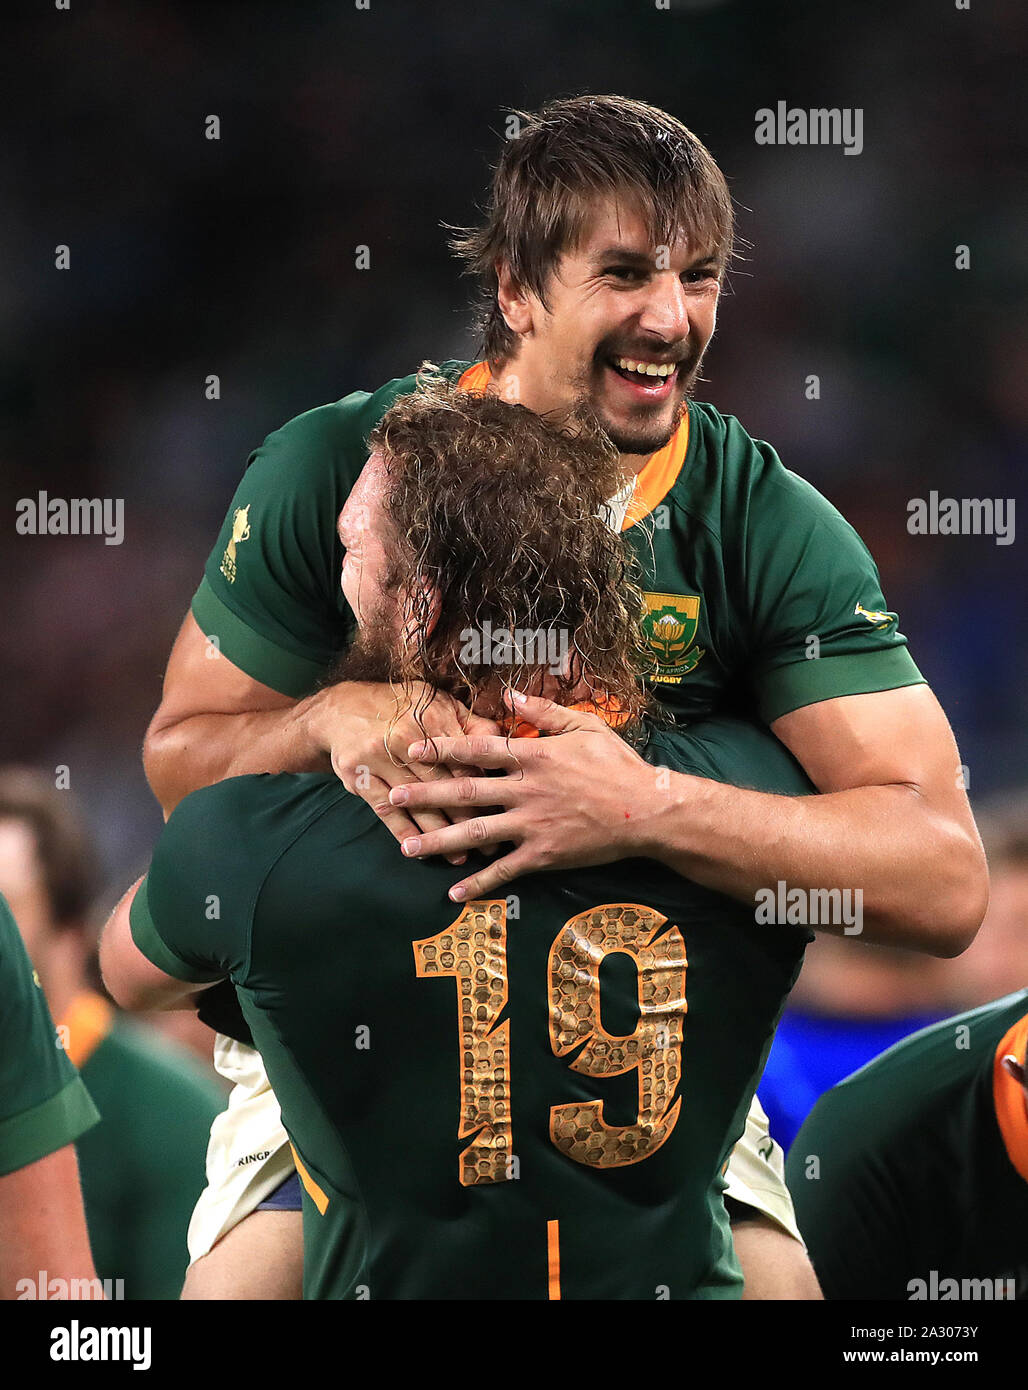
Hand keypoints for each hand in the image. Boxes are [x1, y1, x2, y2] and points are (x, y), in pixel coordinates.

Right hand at [306, 681, 498, 860]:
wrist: (341, 709)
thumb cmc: (400, 708)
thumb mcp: (436, 702)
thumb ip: (469, 723)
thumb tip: (503, 739)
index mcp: (431, 718)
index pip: (465, 760)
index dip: (484, 789)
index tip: (502, 813)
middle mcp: (405, 738)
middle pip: (443, 785)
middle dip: (468, 818)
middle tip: (490, 845)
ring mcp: (379, 758)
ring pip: (416, 802)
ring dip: (438, 834)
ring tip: (458, 856)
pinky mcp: (358, 776)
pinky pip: (384, 810)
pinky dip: (402, 831)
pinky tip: (417, 849)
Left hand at [388, 689, 653, 898]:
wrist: (648, 810)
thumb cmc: (618, 765)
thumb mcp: (585, 726)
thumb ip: (544, 713)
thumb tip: (509, 695)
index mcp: (533, 756)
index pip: (478, 750)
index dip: (442, 749)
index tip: (413, 750)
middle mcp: (525, 790)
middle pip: (465, 791)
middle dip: (426, 795)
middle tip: (392, 799)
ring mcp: (532, 825)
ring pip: (476, 832)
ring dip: (438, 841)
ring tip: (407, 848)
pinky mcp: (544, 855)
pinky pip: (504, 870)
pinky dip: (479, 882)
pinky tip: (454, 892)